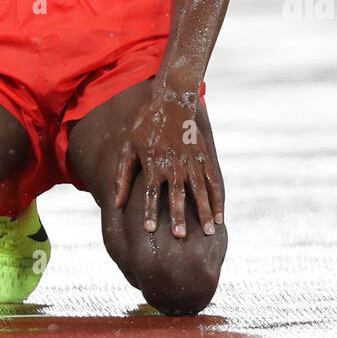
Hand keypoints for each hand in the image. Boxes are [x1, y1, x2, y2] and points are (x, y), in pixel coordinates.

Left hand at [114, 91, 223, 239]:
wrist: (171, 101)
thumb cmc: (144, 127)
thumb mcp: (127, 147)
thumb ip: (121, 176)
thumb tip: (116, 203)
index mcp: (153, 161)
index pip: (150, 191)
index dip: (149, 210)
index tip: (149, 229)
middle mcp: (173, 162)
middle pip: (176, 193)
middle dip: (178, 215)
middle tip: (180, 236)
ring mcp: (191, 160)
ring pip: (199, 190)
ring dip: (204, 211)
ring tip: (209, 232)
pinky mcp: (204, 157)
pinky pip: (213, 181)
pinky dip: (217, 199)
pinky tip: (219, 217)